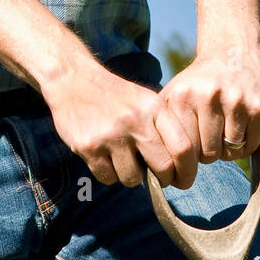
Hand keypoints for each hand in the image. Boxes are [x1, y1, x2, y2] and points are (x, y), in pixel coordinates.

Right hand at [43, 58, 197, 188]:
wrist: (72, 79)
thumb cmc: (115, 98)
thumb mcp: (145, 101)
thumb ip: (164, 129)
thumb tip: (180, 169)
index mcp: (154, 107)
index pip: (183, 148)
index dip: (187, 171)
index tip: (184, 180)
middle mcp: (135, 120)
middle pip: (163, 168)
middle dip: (163, 180)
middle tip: (159, 180)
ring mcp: (111, 134)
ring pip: (134, 179)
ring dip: (131, 176)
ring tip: (123, 159)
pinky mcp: (89, 146)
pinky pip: (108, 178)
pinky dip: (109, 174)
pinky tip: (104, 156)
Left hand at [160, 48, 259, 165]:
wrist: (232, 51)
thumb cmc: (198, 83)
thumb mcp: (174, 94)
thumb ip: (162, 125)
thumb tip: (154, 165)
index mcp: (183, 96)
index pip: (185, 151)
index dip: (189, 155)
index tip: (191, 146)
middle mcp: (209, 95)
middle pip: (208, 155)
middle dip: (209, 152)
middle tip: (209, 137)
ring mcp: (236, 100)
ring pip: (230, 152)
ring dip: (227, 149)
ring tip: (223, 132)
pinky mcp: (258, 106)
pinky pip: (250, 145)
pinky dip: (245, 144)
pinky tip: (239, 129)